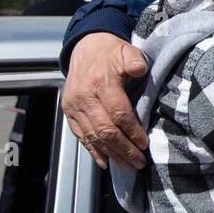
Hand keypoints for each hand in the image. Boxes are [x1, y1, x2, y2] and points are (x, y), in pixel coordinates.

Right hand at [61, 32, 149, 169]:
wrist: (85, 46)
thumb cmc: (110, 52)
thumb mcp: (126, 50)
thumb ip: (134, 60)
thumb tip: (140, 70)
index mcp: (100, 82)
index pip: (118, 112)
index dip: (132, 131)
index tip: (144, 144)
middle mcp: (84, 97)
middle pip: (105, 130)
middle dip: (124, 149)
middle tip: (139, 162)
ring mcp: (74, 106)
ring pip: (93, 136)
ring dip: (111, 154)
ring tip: (128, 166)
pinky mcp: (69, 112)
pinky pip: (81, 135)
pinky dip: (93, 150)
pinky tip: (105, 162)